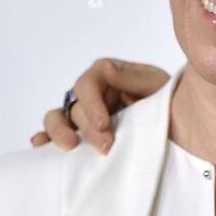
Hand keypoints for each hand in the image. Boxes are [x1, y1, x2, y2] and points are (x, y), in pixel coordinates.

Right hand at [30, 58, 169, 154]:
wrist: (175, 126)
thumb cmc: (167, 100)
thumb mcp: (158, 85)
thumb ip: (134, 77)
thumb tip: (106, 68)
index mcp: (107, 75)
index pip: (88, 83)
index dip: (92, 104)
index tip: (104, 125)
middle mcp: (90, 93)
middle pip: (75, 106)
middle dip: (87, 128)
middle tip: (105, 147)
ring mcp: (82, 113)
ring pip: (56, 117)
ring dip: (59, 132)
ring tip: (70, 147)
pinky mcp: (79, 133)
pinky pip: (54, 134)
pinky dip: (45, 139)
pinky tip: (40, 146)